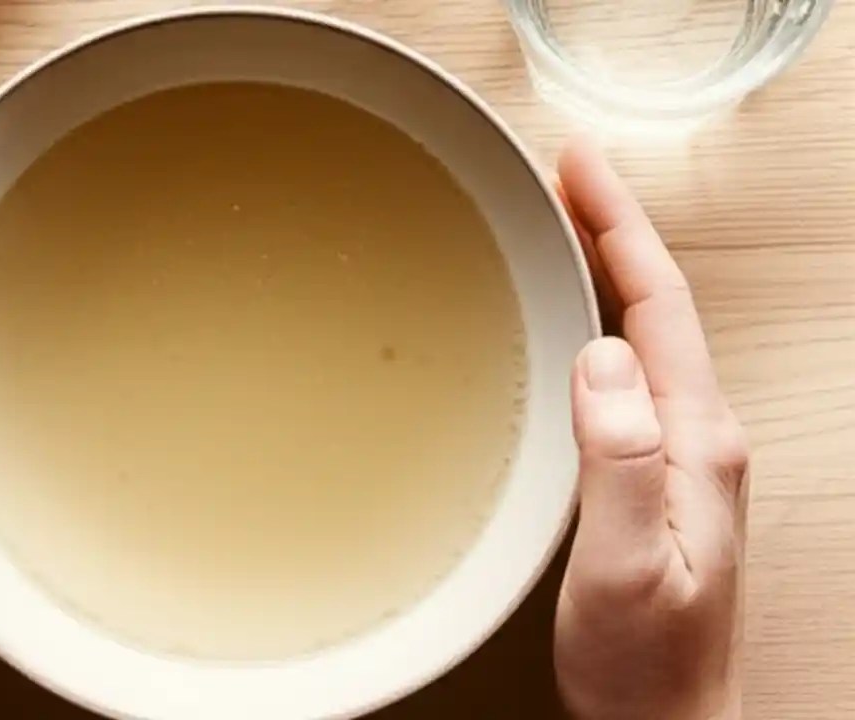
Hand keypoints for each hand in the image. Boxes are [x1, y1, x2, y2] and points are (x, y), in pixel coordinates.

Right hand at [554, 141, 748, 719]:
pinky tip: (574, 322)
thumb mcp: (624, 564)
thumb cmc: (645, 661)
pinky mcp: (652, 476)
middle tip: (566, 174)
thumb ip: (621, 460)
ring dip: (610, 268)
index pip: (658, 306)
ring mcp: (678, 456)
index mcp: (695, 443)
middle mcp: (696, 438)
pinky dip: (600, 323)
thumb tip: (601, 358)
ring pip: (644, 333)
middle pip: (657, 304)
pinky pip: (629, 373)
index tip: (578, 168)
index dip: (618, 227)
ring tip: (568, 224)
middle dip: (613, 227)